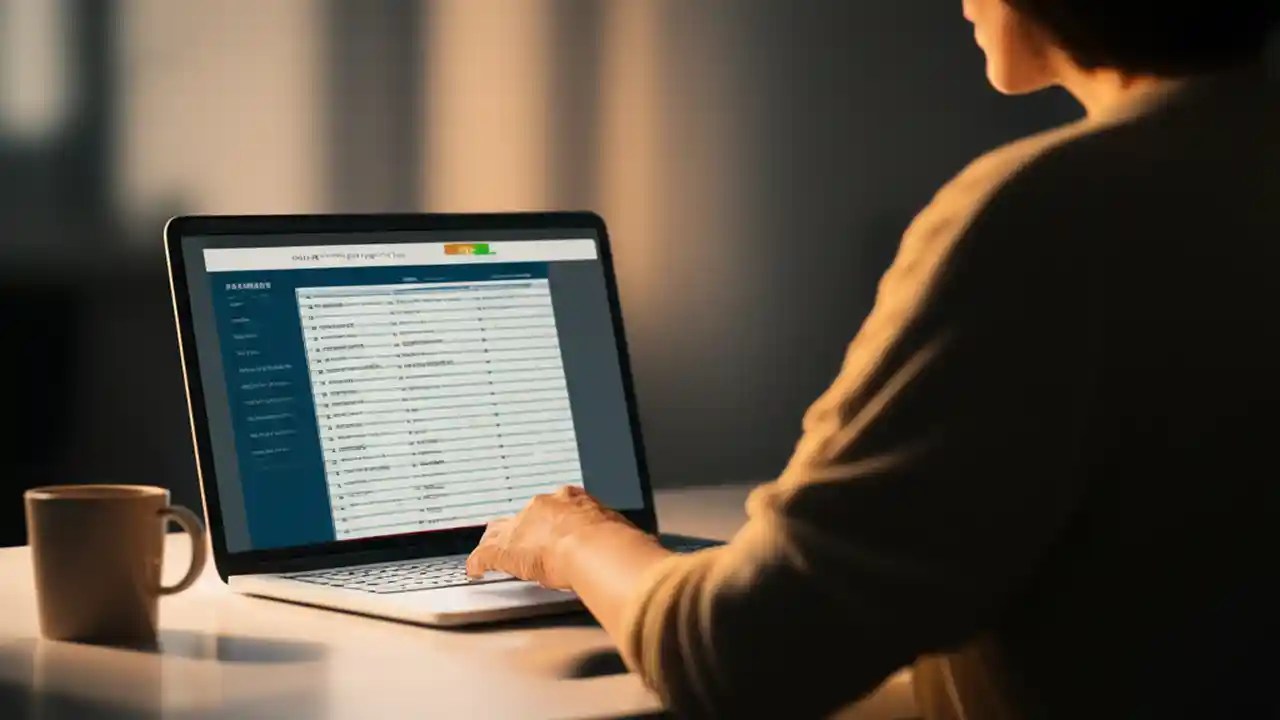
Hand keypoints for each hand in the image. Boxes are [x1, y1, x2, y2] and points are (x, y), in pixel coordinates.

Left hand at [466, 485, 640, 589]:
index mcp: (571, 499)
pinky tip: (474, 570)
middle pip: (523, 516)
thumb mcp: (618, 530)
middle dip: (521, 528)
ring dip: (495, 542)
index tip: (553, 528)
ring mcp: (521, 527)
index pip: (554, 506)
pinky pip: (484, 556)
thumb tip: (636, 548)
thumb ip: (615, 536)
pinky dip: (478, 563)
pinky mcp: (506, 550)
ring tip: (488, 551)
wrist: (593, 547)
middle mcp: (543, 506)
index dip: (550, 519)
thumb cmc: (613, 540)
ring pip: (499, 532)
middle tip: (521, 541)